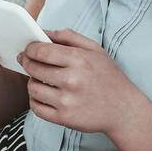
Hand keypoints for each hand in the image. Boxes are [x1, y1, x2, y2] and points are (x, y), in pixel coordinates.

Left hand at [17, 28, 139, 135]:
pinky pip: (36, 108)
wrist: (125, 110)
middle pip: (33, 68)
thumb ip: (69, 37)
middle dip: (26, 62)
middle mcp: (72, 80)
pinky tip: (42, 95)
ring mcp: (67, 101)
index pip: (41, 51)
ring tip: (38, 79)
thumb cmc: (109, 78)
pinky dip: (35, 100)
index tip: (28, 49)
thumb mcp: (96, 50)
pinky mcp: (64, 118)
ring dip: (32, 82)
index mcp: (80, 60)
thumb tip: (44, 32)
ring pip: (32, 88)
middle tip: (27, 61)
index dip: (30, 48)